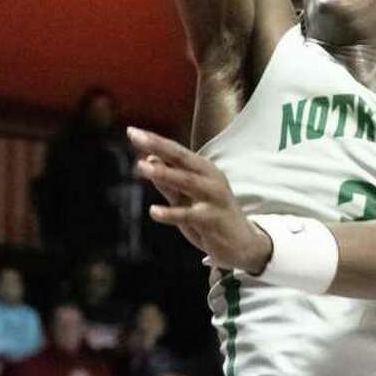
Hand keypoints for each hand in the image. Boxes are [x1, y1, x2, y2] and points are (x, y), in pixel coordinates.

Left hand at [128, 131, 272, 273]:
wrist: (242, 244)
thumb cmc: (211, 217)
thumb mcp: (186, 198)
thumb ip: (168, 181)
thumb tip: (148, 159)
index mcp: (204, 169)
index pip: (176, 151)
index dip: (155, 141)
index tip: (132, 131)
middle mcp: (210, 178)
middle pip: (182, 158)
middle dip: (158, 145)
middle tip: (135, 136)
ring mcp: (213, 198)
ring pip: (187, 181)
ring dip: (164, 173)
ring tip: (141, 166)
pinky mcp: (213, 219)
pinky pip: (189, 215)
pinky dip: (171, 213)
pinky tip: (153, 211)